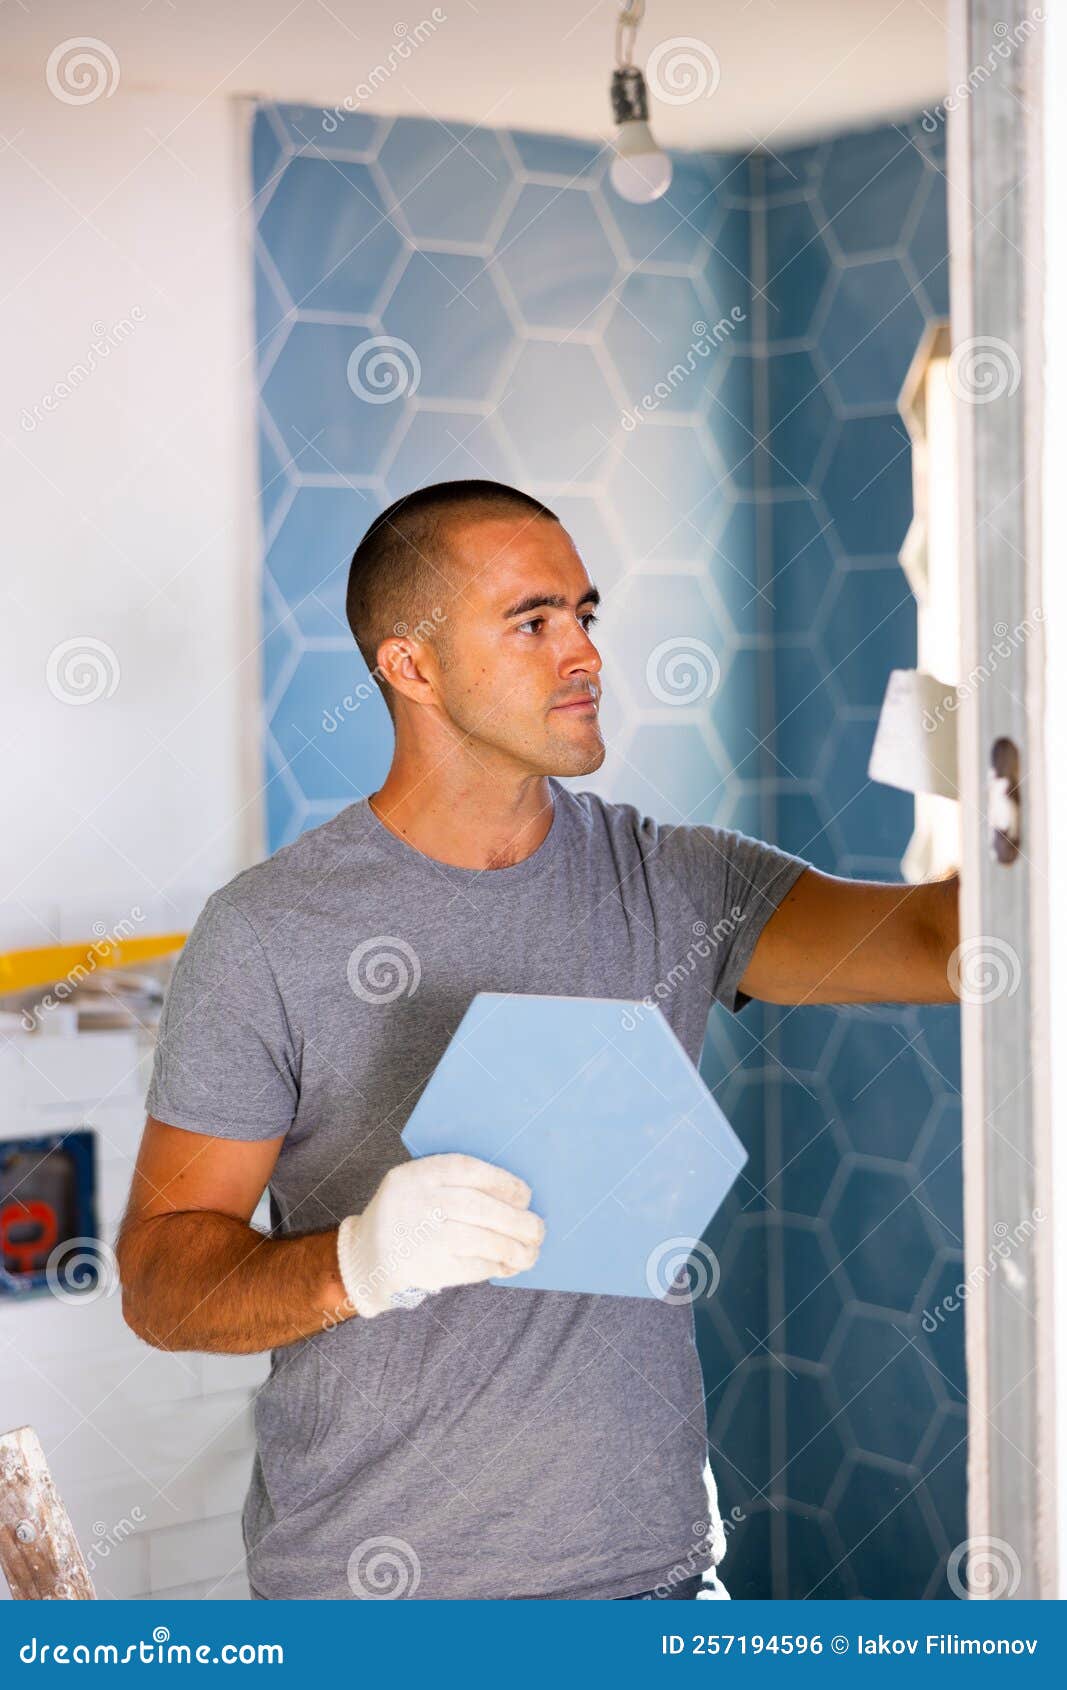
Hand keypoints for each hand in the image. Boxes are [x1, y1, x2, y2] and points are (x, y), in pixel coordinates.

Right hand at [336, 1152, 544, 1317]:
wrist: (364, 1260)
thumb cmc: (404, 1218)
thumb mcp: (416, 1188)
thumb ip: (453, 1185)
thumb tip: (514, 1198)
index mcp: (415, 1175)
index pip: (467, 1170)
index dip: (502, 1182)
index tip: (525, 1195)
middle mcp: (417, 1203)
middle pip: (479, 1207)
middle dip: (516, 1220)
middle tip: (538, 1228)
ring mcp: (421, 1238)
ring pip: (482, 1239)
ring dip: (514, 1248)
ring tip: (531, 1252)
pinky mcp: (428, 1269)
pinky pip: (473, 1266)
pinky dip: (497, 1266)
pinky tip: (509, 1266)